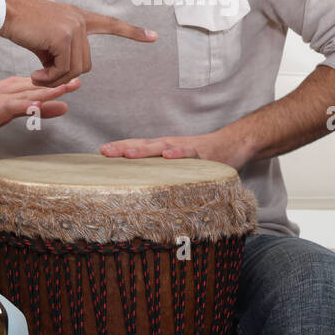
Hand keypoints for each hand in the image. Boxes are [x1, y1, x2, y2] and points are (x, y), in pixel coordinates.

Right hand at [0, 0, 156, 86]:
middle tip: (42, 76)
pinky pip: (63, 69)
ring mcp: (74, 27)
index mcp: (79, 18)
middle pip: (85, 64)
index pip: (110, 24)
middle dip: (64, 75)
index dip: (132, 32)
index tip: (153, 37)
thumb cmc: (20, 25)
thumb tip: (67, 74)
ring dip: (55, 79)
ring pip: (75, 69)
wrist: (3, 10)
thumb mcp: (45, 40)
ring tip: (37, 76)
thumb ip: (61, 52)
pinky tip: (35, 74)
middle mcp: (80, 20)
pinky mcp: (64, 36)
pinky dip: (49, 78)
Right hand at [0, 76, 79, 137]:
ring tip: (65, 88)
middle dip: (60, 84)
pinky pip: (12, 106)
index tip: (78, 79)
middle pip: (39, 86)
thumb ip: (37, 109)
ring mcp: (2, 98)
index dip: (60, 82)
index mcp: (15, 88)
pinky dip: (25, 105)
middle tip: (79, 80)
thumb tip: (64, 107)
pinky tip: (37, 104)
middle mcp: (11, 89)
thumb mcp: (12, 112)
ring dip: (47, 91)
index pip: (42, 84)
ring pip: (28, 94)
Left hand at [100, 129, 249, 169]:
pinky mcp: (203, 155)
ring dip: (145, 150)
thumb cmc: (203, 157)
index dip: (120, 148)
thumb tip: (144, 190)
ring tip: (128, 154)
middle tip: (105, 152)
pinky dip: (179, 154)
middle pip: (143, 146)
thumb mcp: (179, 165)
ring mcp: (186, 149)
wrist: (233, 143)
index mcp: (163, 150)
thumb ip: (163, 173)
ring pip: (162, 148)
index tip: (100, 152)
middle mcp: (171, 147)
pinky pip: (189, 154)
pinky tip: (168, 156)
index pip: (138, 147)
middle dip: (124, 149)